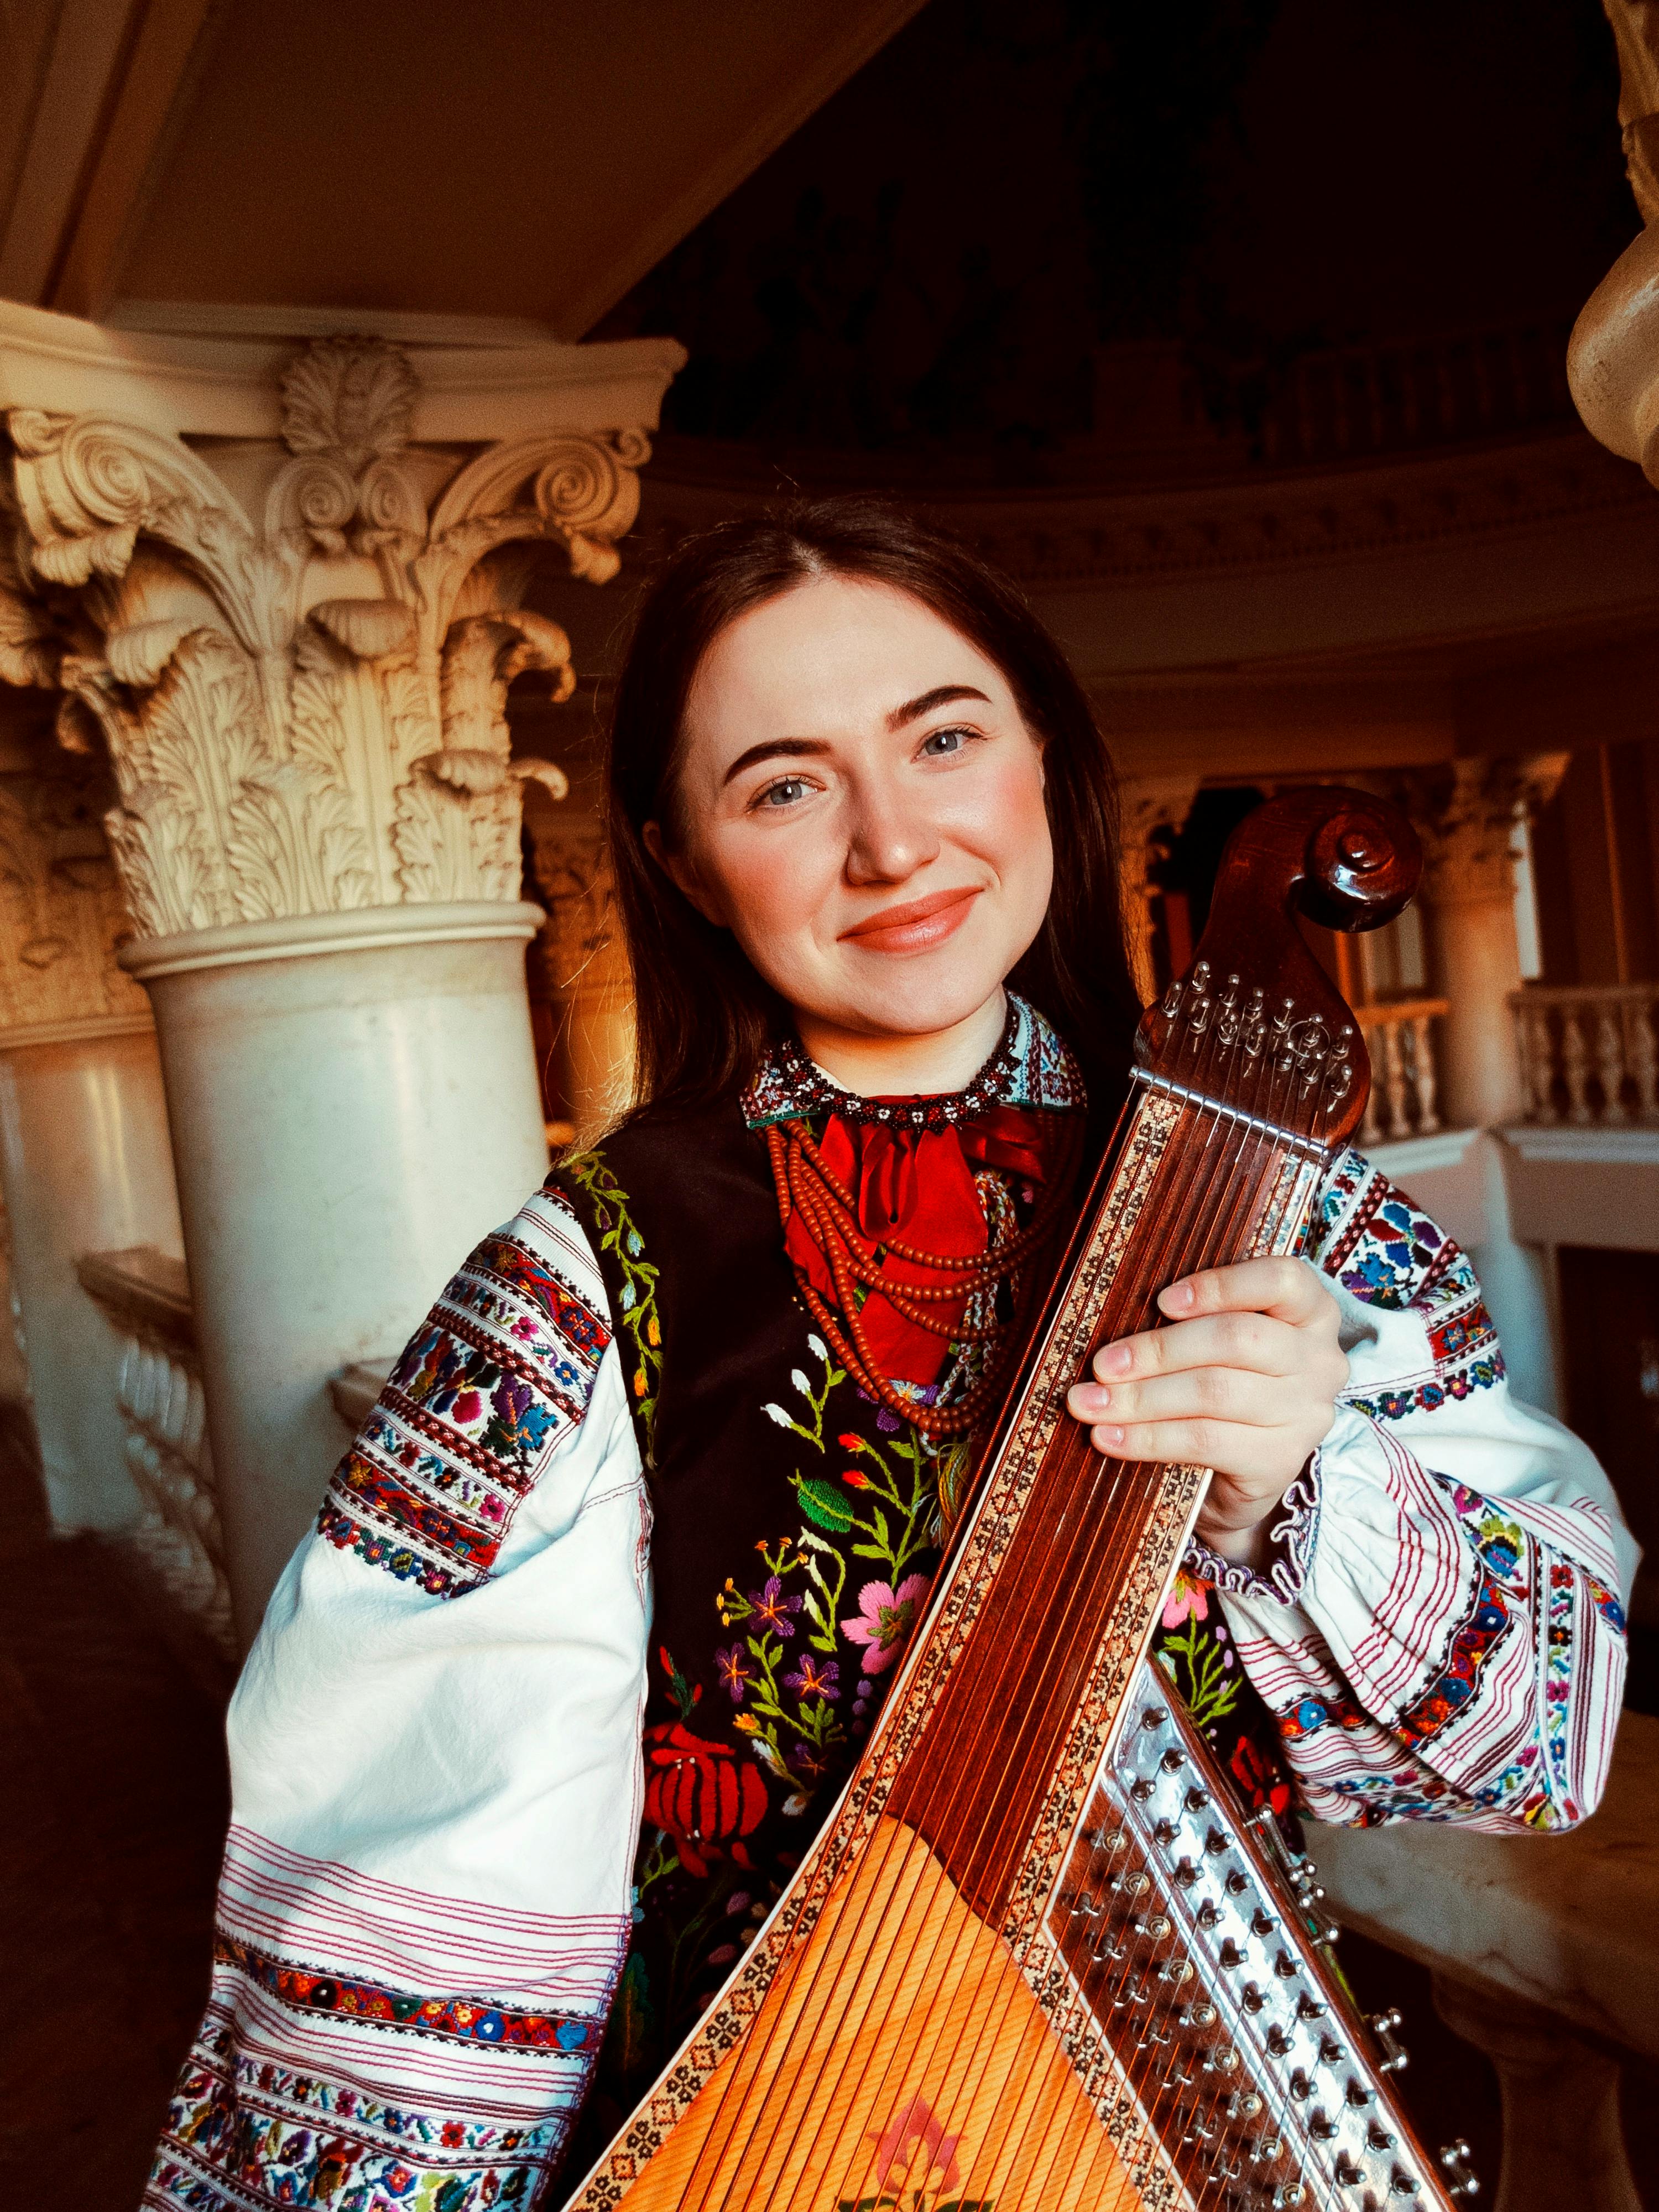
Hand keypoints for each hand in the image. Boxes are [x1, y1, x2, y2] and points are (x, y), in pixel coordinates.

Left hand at [1066, 1256, 1346, 1566]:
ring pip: (1214, 1393)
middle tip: (1103, 1364)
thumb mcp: (1216, 1341)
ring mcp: (1305, 1414)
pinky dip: (1148, 1438)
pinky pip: (1204, 1442)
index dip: (1221, 1285)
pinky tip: (1109, 1438)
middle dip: (1159, 1350)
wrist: (1241, 1472)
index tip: (1162, 1301)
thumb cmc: (1222, 1381)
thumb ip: (1190, 1319)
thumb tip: (1114, 1316)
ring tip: (1090, 1403)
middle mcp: (1319, 1361)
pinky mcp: (1280, 1462)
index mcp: (1310, 1312)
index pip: (1281, 1281)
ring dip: (1141, 1399)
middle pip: (1236, 1340)